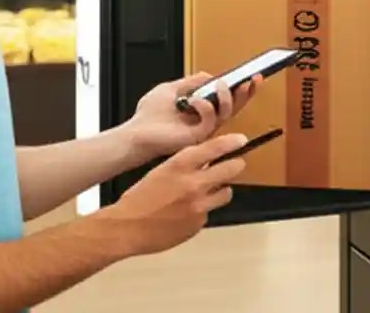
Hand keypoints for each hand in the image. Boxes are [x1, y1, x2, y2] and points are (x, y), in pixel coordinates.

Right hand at [98, 133, 248, 255]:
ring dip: (220, 190)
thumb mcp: (161, 171)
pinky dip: (202, 210)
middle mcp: (194, 184)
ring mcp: (199, 206)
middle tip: (236, 164)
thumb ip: (185, 166)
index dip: (231, 142)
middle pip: (231, 169)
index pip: (214, 148)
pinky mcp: (199, 224)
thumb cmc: (139, 198)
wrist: (127, 228)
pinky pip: (209, 212)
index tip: (241, 140)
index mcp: (180, 166)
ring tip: (206, 192)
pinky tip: (186, 213)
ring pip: (226, 193)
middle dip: (236, 165)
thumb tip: (206, 162)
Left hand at [124, 72, 261, 160]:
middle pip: (235, 107)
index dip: (241, 89)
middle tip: (251, 80)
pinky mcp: (198, 137)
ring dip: (225, 96)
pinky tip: (193, 101)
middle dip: (246, 93)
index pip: (227, 100)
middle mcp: (206, 121)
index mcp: (202, 111)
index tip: (251, 76)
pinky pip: (211, 120)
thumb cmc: (149, 115)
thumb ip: (191, 82)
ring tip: (219, 86)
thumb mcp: (171, 89)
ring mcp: (203, 130)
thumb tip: (209, 75)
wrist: (136, 132)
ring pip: (227, 112)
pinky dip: (205, 106)